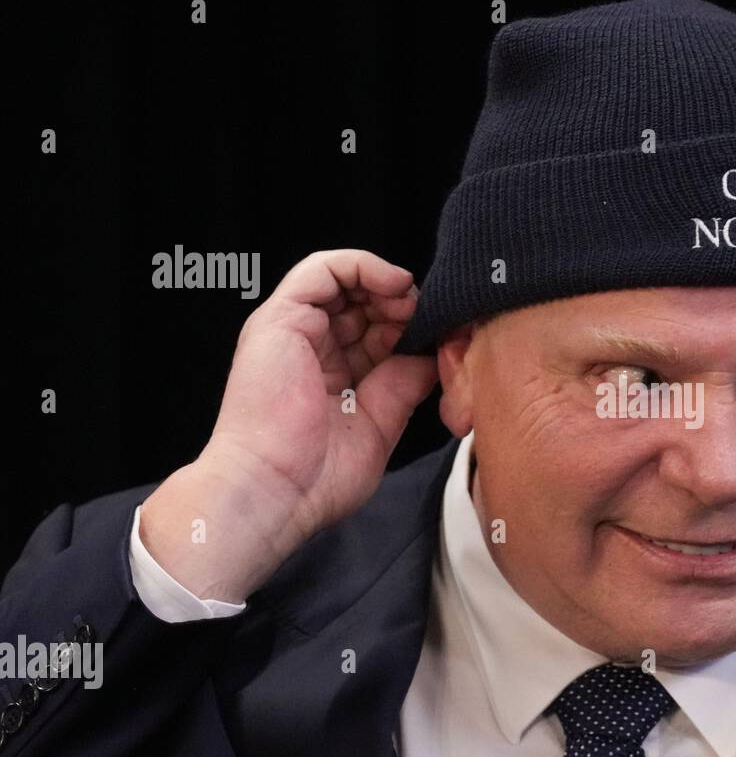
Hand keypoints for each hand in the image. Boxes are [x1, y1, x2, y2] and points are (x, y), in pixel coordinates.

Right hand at [140, 250, 438, 601]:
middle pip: (364, 302)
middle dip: (404, 305)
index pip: (377, 332)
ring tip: (412, 303)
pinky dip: (363, 265)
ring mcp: (295, 330)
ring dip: (387, 284)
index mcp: (332, 375)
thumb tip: (432, 352)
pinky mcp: (281, 316)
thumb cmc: (318, 477)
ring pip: (345, 280)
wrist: (276, 490)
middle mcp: (312, 348)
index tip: (438, 340)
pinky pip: (323, 268)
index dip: (411, 328)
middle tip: (430, 320)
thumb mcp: (381, 422)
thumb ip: (405, 382)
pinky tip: (394, 284)